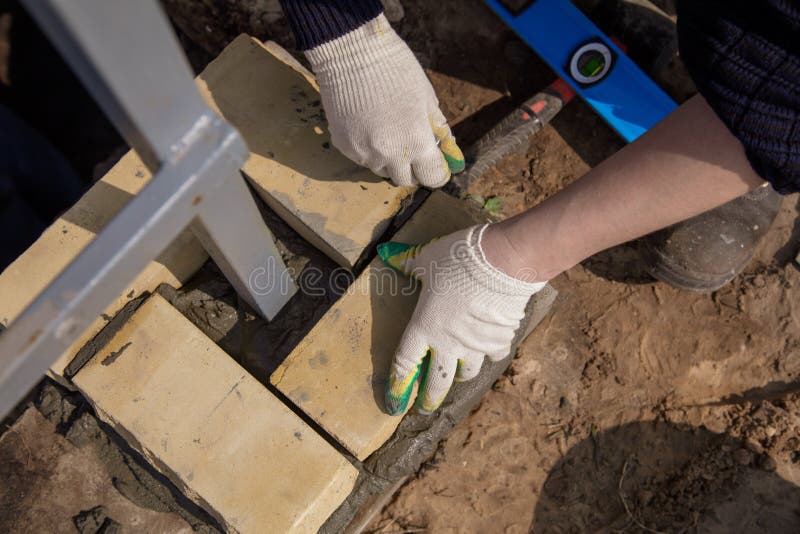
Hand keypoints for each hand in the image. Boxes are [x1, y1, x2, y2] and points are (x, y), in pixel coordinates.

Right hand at [305, 14, 464, 186]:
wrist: (351, 53)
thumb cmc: (395, 69)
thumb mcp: (427, 98)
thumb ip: (438, 130)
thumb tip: (446, 150)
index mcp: (416, 143)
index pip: (432, 178)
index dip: (437, 172)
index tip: (437, 164)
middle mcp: (389, 154)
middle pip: (405, 180)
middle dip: (413, 168)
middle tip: (413, 148)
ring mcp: (364, 153)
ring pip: (381, 170)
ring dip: (389, 159)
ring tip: (388, 132)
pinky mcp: (344, 146)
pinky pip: (362, 158)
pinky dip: (369, 149)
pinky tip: (369, 125)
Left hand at [377, 225, 545, 414]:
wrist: (502, 262)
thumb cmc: (457, 259)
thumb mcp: (427, 258)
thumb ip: (408, 262)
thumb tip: (388, 254)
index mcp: (423, 326)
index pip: (405, 363)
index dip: (398, 385)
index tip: (394, 403)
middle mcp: (447, 343)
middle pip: (436, 381)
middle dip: (429, 398)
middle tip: (425, 407)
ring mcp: (475, 345)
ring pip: (466, 373)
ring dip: (459, 376)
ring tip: (457, 375)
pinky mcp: (499, 340)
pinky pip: (493, 355)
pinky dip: (490, 354)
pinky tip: (490, 348)